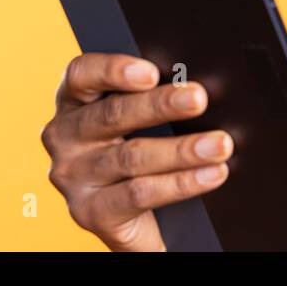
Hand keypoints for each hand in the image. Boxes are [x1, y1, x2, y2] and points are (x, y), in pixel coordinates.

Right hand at [41, 53, 232, 250]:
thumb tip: (198, 85)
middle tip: (199, 99)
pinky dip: (181, 183)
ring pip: (132, 156)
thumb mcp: (140, 120)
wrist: (138, 215)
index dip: (113, 70)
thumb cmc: (142, 152)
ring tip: (220, 144)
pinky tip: (211, 174)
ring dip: (182, 149)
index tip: (151, 71)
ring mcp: (74, 176)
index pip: (82, 74)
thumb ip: (155, 98)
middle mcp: (66, 136)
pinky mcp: (90, 212)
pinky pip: (140, 194)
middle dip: (161, 105)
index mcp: (76, 101)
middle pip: (112, 114)